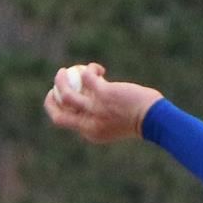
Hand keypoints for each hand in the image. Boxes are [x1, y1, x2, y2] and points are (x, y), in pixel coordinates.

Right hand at [43, 63, 162, 144]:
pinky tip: (99, 69)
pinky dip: (89, 69)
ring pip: (66, 93)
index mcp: (89, 133)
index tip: (60, 98)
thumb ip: (99, 119)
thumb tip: (88, 106)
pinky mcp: (103, 93)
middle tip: (54, 86)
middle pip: (57, 113)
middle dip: (50, 98)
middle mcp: (89, 124)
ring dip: (60, 79)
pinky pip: (86, 77)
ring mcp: (95, 109)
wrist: (153, 118)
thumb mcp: (113, 125)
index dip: (58, 107)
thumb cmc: (137, 121)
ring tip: (64, 70)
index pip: (64, 121)